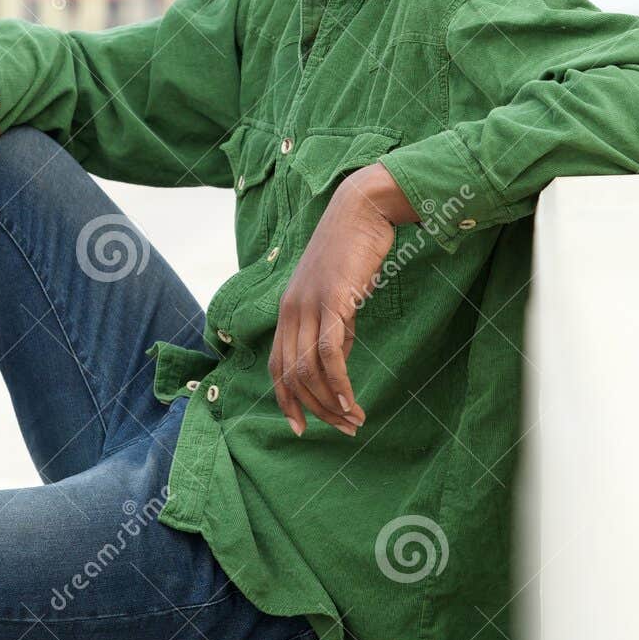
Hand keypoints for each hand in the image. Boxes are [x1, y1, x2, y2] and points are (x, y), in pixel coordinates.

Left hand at [268, 162, 418, 438]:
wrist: (362, 210)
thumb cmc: (354, 250)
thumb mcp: (338, 295)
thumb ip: (334, 327)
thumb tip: (336, 363)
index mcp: (288, 310)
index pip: (276, 366)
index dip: (285, 400)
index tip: (301, 428)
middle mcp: (290, 311)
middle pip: (292, 375)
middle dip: (315, 410)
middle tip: (343, 429)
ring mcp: (308, 305)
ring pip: (309, 370)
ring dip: (330, 403)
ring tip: (354, 420)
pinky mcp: (331, 300)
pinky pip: (329, 353)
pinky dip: (338, 383)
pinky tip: (351, 400)